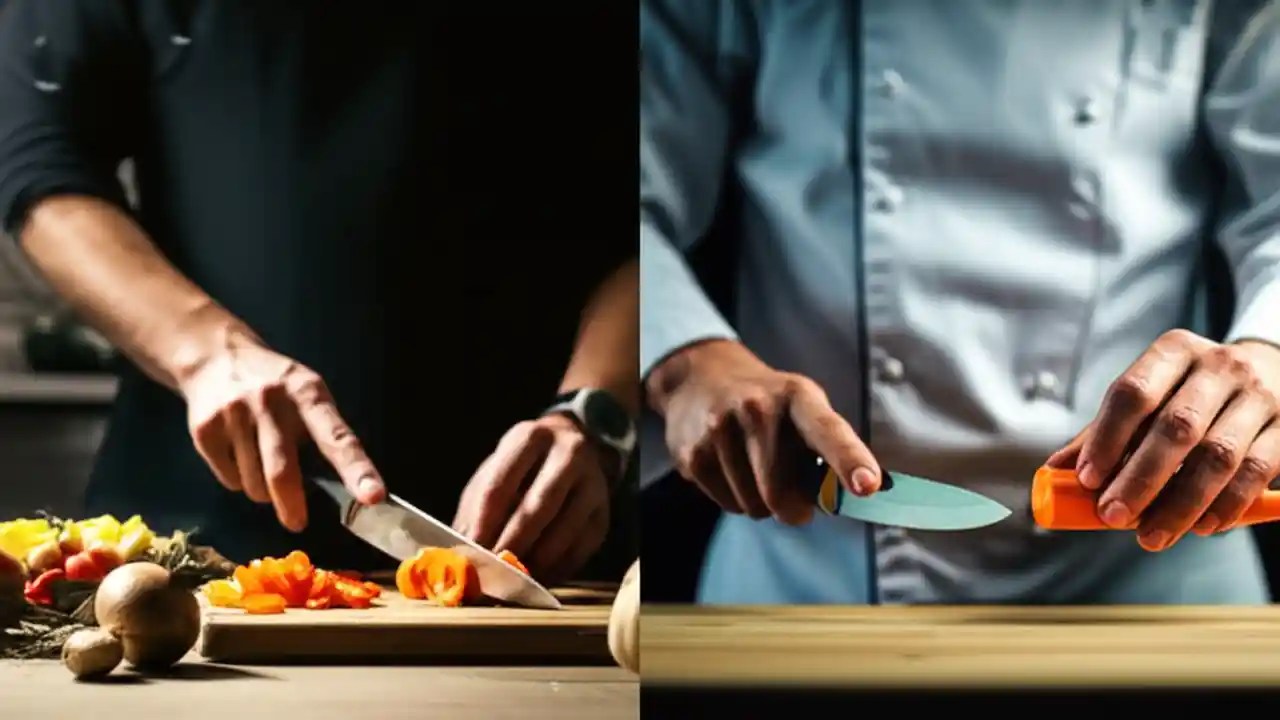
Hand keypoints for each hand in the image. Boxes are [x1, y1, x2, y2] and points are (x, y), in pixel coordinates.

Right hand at [179, 342, 385, 531]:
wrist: (216, 357)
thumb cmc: (276, 385)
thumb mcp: (307, 393)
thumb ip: (323, 432)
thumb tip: (340, 487)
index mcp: (308, 393)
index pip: (337, 438)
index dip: (357, 469)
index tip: (373, 496)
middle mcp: (271, 402)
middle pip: (282, 472)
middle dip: (292, 506)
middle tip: (298, 522)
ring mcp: (234, 415)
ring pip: (254, 483)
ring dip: (264, 492)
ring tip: (264, 468)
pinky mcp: (205, 431)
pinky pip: (229, 480)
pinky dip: (239, 481)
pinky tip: (239, 456)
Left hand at [452, 414, 610, 582]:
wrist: (572, 449)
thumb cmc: (522, 469)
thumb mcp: (495, 473)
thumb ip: (477, 509)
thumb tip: (460, 553)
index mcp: (529, 438)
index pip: (500, 484)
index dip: (484, 522)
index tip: (472, 550)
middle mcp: (568, 453)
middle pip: (538, 506)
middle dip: (513, 543)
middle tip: (494, 570)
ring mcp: (593, 482)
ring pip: (565, 528)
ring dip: (538, 560)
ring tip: (515, 580)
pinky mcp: (604, 512)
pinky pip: (582, 547)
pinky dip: (559, 568)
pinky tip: (539, 578)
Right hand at [646, 339, 880, 524]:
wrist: (698, 378)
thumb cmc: (768, 405)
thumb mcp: (802, 407)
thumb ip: (826, 450)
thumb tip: (843, 500)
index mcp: (798, 396)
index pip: (828, 432)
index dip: (850, 460)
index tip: (867, 486)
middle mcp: (757, 408)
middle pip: (780, 493)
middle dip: (792, 508)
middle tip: (792, 495)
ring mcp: (720, 429)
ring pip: (754, 506)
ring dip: (761, 503)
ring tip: (753, 468)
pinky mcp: (693, 453)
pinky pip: (728, 505)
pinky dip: (736, 499)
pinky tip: (730, 468)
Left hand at [1057, 330, 1279, 549]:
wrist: (1274, 370)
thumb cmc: (1191, 392)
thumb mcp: (1151, 396)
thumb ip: (1105, 432)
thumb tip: (1054, 472)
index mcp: (1173, 352)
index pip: (1133, 392)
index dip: (1107, 437)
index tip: (1086, 479)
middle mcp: (1219, 367)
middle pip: (1177, 427)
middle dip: (1140, 478)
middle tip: (1112, 516)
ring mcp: (1259, 396)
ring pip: (1218, 456)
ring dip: (1180, 504)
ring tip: (1150, 535)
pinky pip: (1255, 472)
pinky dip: (1225, 506)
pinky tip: (1200, 528)